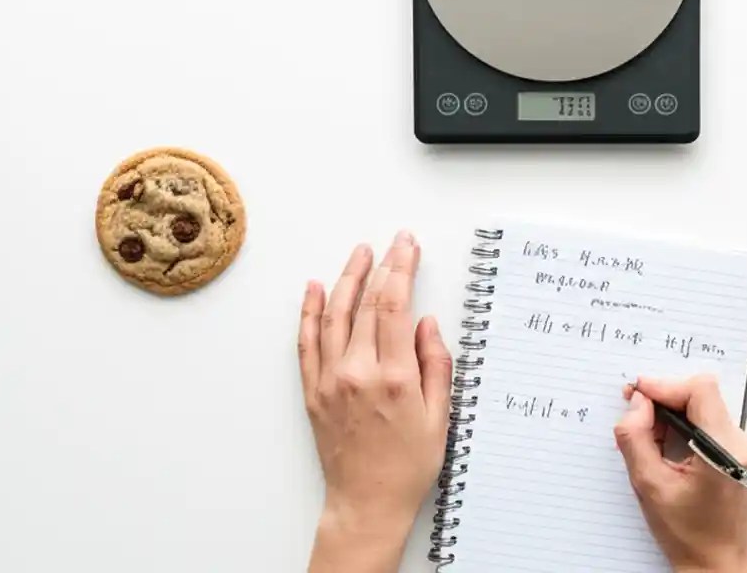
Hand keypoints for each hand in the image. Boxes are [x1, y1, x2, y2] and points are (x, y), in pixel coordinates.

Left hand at [299, 231, 453, 572]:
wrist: (367, 502)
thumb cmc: (407, 466)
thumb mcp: (440, 416)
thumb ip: (435, 364)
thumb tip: (426, 324)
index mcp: (395, 376)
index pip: (394, 305)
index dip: (401, 268)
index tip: (407, 247)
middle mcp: (358, 372)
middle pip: (366, 304)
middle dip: (381, 266)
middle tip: (391, 244)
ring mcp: (331, 380)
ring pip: (333, 315)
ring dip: (346, 279)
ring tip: (359, 256)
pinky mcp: (313, 391)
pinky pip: (307, 342)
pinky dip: (308, 311)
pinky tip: (314, 289)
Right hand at [613, 376, 746, 572]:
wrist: (717, 567)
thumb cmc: (689, 537)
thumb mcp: (650, 486)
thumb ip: (636, 439)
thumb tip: (636, 404)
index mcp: (726, 450)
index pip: (700, 391)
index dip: (665, 386)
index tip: (638, 393)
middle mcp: (743, 445)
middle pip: (703, 397)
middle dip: (665, 401)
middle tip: (636, 415)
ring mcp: (745, 450)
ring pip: (705, 409)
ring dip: (674, 416)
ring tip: (649, 439)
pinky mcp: (740, 456)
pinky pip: (710, 425)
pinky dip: (685, 428)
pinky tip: (666, 447)